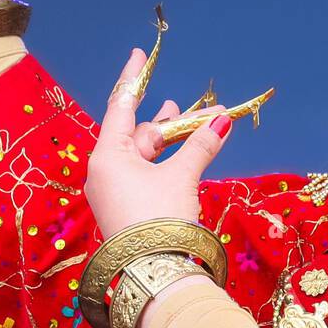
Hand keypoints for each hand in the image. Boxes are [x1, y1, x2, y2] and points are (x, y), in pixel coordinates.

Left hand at [84, 48, 234, 239]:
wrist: (154, 271)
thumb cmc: (161, 217)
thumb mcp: (182, 176)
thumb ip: (201, 144)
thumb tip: (222, 118)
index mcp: (108, 155)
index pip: (121, 106)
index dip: (134, 79)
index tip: (139, 56)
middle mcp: (105, 170)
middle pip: (138, 134)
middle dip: (168, 121)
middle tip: (190, 108)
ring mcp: (113, 191)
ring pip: (144, 155)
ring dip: (170, 143)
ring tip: (193, 127)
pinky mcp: (125, 208)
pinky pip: (145, 174)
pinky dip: (165, 163)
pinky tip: (186, 158)